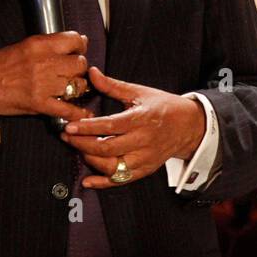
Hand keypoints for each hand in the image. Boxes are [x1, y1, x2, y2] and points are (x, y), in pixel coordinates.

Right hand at [0, 32, 92, 122]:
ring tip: (69, 88)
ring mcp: (42, 84)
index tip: (78, 51)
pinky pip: (67, 109)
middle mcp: (43, 62)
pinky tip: (82, 112)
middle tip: (71, 72)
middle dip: (78, 68)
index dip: (80, 46)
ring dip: (76, 87)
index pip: (74, 40)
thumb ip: (51, 44)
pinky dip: (77, 112)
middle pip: (80, 63)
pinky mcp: (39, 103)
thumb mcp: (24, 46)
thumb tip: (80, 40)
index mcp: (38, 45)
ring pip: (78, 84)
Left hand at [59, 67, 207, 188]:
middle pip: (108, 148)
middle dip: (83, 144)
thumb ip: (113, 85)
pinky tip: (88, 180)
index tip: (70, 126)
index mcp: (142, 118)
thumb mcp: (140, 92)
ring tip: (78, 149)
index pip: (111, 125)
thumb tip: (92, 73)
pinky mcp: (145, 169)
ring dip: (91, 160)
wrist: (189, 126)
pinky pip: (121, 180)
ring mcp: (145, 158)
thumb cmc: (164, 106)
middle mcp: (144, 140)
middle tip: (67, 137)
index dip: (88, 127)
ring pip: (113, 166)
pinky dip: (103, 182)